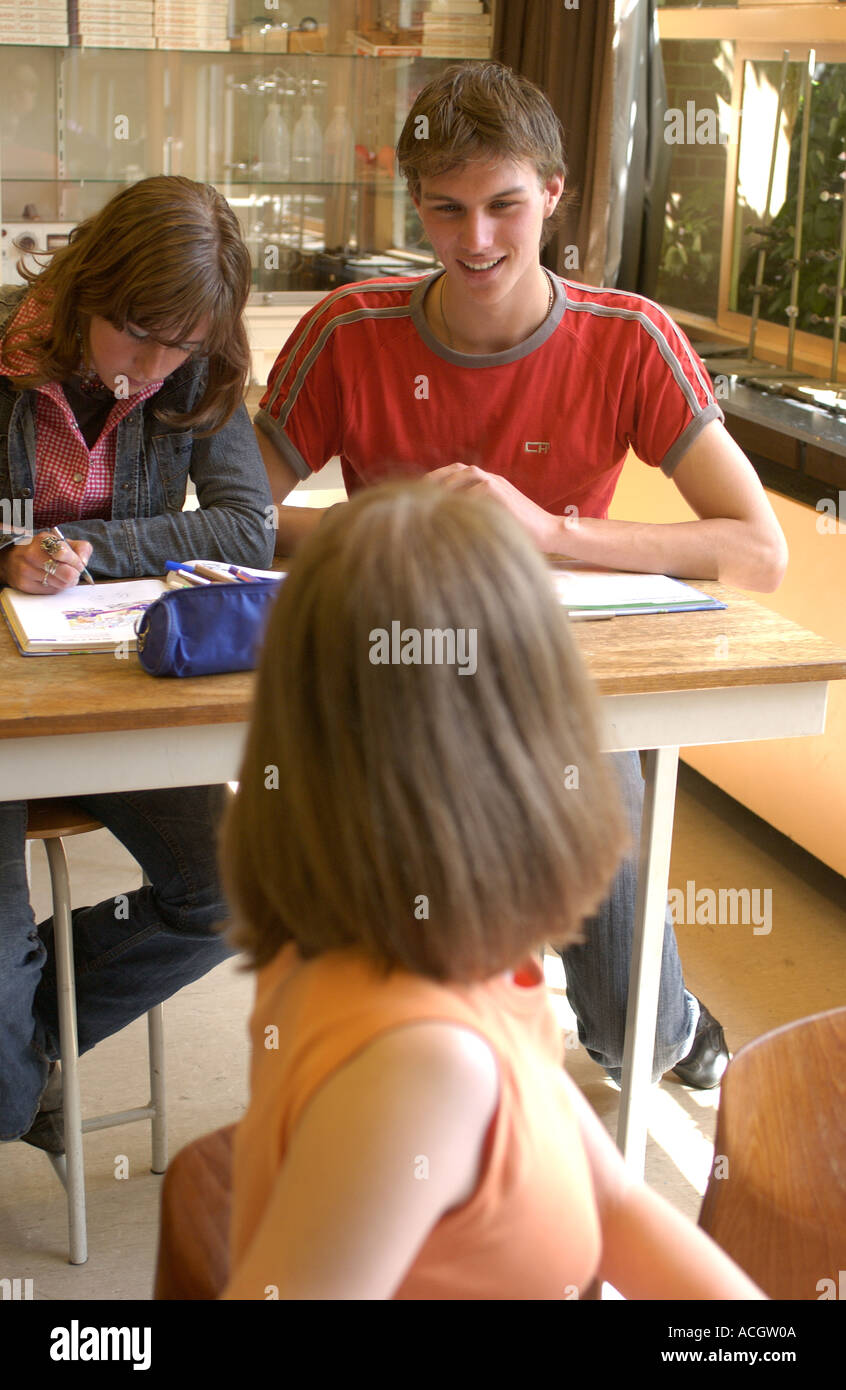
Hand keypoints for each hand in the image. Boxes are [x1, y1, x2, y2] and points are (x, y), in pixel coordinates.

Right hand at [0, 532, 92, 593]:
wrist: (13, 559)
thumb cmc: (43, 551)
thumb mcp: (63, 542)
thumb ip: (81, 548)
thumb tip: (83, 562)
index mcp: (43, 540)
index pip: (64, 553)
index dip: (76, 562)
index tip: (78, 564)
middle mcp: (32, 554)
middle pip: (67, 573)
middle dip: (75, 574)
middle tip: (73, 572)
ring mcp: (26, 570)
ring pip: (61, 584)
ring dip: (67, 582)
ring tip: (63, 576)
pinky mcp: (24, 584)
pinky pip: (51, 591)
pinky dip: (56, 587)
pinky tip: (52, 580)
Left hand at [426, 462, 564, 553]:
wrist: (548, 532)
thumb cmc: (523, 531)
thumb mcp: (496, 517)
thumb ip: (477, 512)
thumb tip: (451, 522)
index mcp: (490, 483)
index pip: (459, 472)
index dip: (438, 477)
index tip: (420, 489)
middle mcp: (492, 479)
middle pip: (458, 468)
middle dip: (436, 476)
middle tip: (417, 489)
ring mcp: (497, 484)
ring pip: (465, 474)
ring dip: (445, 484)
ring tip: (428, 497)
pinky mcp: (500, 493)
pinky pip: (474, 491)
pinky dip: (459, 499)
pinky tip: (446, 510)